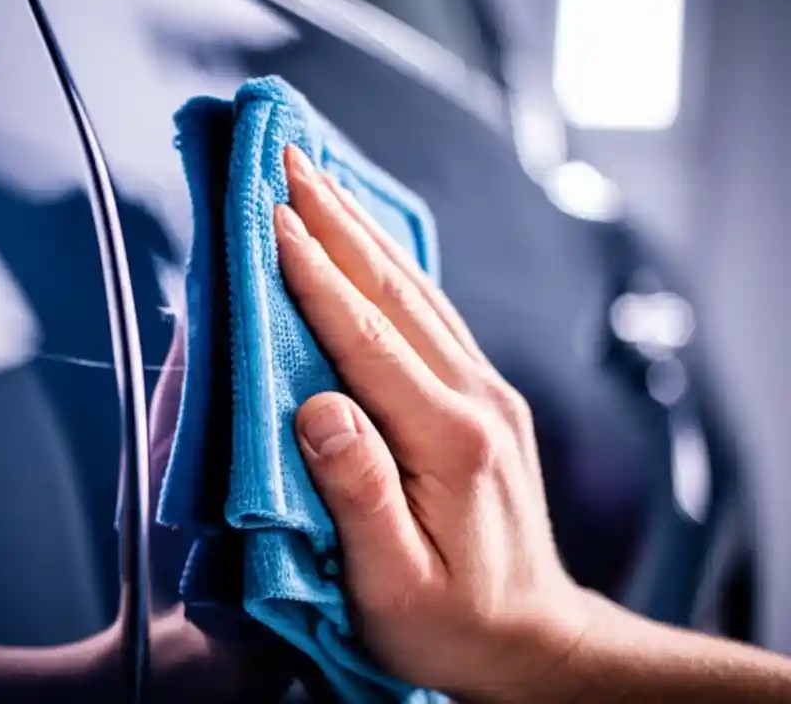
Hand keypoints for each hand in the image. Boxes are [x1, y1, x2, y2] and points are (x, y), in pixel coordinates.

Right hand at [274, 145, 592, 701]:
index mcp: (448, 441)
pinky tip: (366, 239)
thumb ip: (359, 493)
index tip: (267, 215)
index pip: (366, 337)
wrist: (532, 640)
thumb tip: (316, 407)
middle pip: (394, 290)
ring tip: (316, 176)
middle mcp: (475, 400)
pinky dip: (391, 263)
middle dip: (333, 219)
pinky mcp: (482, 399)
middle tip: (284, 159)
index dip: (312, 273)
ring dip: (361, 228)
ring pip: (416, 290)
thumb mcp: (393, 584)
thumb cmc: (450, 624)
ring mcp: (486, 393)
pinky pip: (432, 311)